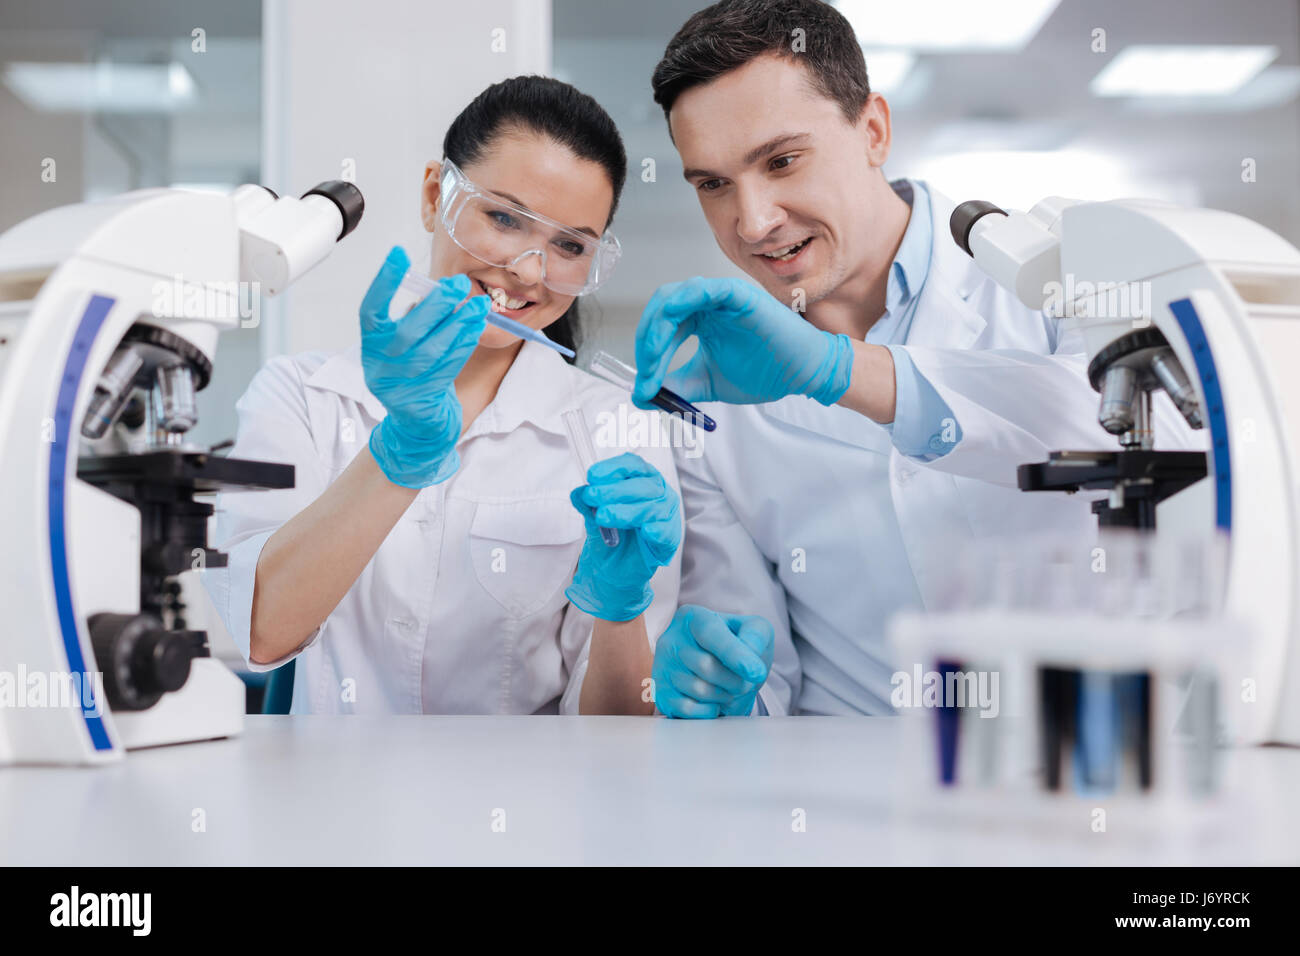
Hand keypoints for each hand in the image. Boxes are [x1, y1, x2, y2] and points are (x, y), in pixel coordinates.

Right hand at [360, 246, 489, 487]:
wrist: (419, 425)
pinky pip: (445, 369)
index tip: (398, 253)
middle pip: (407, 332)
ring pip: (430, 351)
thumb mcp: (408, 345)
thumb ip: (419, 319)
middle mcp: (379, 365)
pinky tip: (475, 329)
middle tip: (460, 284)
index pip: (371, 309)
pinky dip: (462, 346)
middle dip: (436, 305)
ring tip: (478, 305)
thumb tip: (445, 287)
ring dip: (457, 325)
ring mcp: (397, 386)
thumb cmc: (416, 375)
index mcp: (371, 345)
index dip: (383, 282)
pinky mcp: (419, 401)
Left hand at [565, 453, 680, 621]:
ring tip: (604, 516)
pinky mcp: (669, 538)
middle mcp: (658, 493)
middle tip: (592, 496)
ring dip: (626, 511)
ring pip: (651, 508)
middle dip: (615, 490)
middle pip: (643, 485)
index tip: (592, 476)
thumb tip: (579, 492)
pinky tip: (645, 531)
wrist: (616, 567)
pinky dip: (655, 531)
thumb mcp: (594, 513)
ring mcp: (666, 515)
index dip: (613, 468)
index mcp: (642, 479)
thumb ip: (587, 502)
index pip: (633, 466)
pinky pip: (665, 532)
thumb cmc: (612, 532)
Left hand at [632, 276, 852, 407]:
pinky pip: (702, 289)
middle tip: (646, 373)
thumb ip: (675, 385)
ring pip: (674, 297)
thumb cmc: (762, 373)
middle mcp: (705, 304)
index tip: (644, 387)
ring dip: (657, 326)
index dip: (647, 355)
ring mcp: (720, 296)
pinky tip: (672, 324)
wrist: (800, 373)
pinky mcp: (736, 294)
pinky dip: (682, 301)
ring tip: (655, 356)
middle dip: (647, 341)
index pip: (660, 327)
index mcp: (698, 320)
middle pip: (660, 310)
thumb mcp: (707, 382)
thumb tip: (641, 395)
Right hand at [651, 605, 774, 717]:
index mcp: (693, 617)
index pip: (710, 633)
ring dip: (724, 696)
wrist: (728, 672)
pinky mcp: (661, 694)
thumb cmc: (740, 647)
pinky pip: (687, 709)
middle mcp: (671, 639)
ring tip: (728, 688)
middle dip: (735, 680)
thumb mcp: (756, 630)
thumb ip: (755, 635)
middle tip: (744, 680)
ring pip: (698, 689)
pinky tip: (714, 702)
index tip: (755, 672)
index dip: (734, 654)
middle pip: (706, 665)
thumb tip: (750, 659)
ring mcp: (663, 667)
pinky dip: (708, 711)